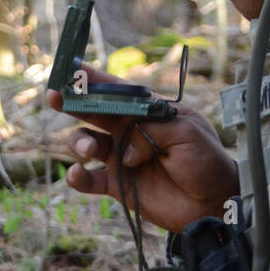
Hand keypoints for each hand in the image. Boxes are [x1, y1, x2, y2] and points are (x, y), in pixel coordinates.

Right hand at [45, 63, 238, 233]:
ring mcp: (121, 157)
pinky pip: (90, 179)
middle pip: (94, 113)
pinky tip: (77, 174)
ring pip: (87, 142)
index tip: (74, 69)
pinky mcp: (117, 185)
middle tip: (56, 96)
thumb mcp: (186, 132)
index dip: (95, 80)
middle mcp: (129, 131)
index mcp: (148, 112)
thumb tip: (123, 143)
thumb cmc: (205, 160)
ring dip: (80, 141)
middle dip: (73, 103)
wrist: (213, 201)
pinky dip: (78, 176)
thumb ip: (151, 128)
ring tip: (88, 148)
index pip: (118, 92)